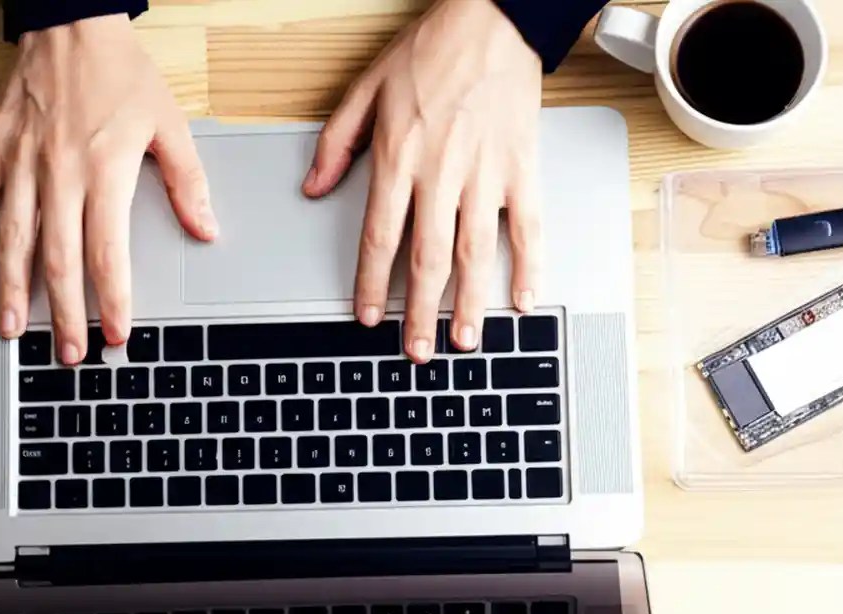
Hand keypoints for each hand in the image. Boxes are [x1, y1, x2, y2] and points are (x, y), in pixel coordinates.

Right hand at [0, 14, 217, 364]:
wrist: (72, 22)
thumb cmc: (122, 72)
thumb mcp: (170, 125)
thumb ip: (187, 182)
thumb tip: (206, 228)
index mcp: (104, 173)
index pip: (108, 253)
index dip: (112, 300)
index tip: (116, 334)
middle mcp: (59, 173)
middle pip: (59, 258)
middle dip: (63, 313)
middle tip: (66, 352)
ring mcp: (23, 161)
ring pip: (14, 236)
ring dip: (11, 287)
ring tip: (10, 327)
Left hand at [304, 0, 541, 363]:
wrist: (493, 18)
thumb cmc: (431, 49)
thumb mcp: (365, 88)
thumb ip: (337, 142)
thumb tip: (313, 188)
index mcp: (399, 157)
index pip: (380, 236)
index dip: (372, 284)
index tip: (367, 317)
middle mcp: (441, 173)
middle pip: (427, 258)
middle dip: (420, 313)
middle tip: (417, 352)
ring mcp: (485, 173)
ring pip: (476, 252)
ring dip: (470, 303)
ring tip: (466, 341)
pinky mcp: (522, 167)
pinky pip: (528, 225)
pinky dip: (528, 265)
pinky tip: (524, 298)